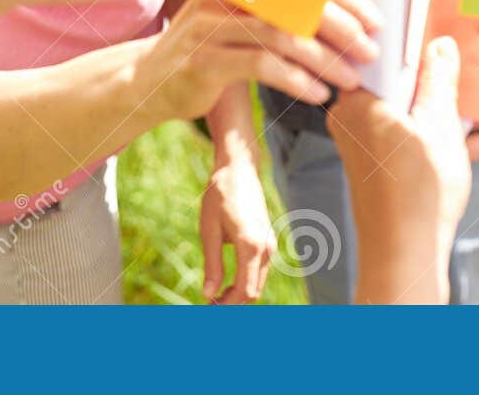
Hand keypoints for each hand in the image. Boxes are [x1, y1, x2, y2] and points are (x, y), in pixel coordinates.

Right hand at [136, 0, 370, 120]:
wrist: (148, 80)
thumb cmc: (208, 48)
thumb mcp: (239, 17)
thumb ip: (278, 6)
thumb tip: (344, 8)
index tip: (374, 23)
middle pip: (296, 2)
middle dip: (341, 29)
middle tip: (369, 52)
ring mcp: (209, 25)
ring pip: (283, 37)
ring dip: (325, 61)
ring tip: (351, 81)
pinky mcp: (204, 60)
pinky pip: (262, 66)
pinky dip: (298, 81)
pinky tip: (319, 96)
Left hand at [199, 160, 274, 303]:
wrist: (238, 169)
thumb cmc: (219, 196)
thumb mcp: (209, 230)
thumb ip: (212, 264)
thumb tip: (208, 294)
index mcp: (251, 245)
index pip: (244, 290)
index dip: (227, 306)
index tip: (208, 310)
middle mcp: (266, 247)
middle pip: (253, 291)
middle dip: (233, 304)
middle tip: (209, 309)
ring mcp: (269, 244)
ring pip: (257, 282)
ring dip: (238, 294)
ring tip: (214, 298)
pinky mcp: (267, 241)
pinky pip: (259, 271)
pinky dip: (245, 282)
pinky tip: (226, 283)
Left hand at [328, 37, 471, 236]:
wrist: (405, 257)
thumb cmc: (418, 193)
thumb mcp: (440, 126)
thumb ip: (439, 82)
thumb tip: (441, 46)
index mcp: (357, 102)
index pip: (380, 57)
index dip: (412, 47)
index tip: (437, 39)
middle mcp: (352, 120)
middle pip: (398, 87)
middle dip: (437, 87)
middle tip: (467, 78)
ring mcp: (363, 146)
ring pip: (409, 116)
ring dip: (448, 117)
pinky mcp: (377, 168)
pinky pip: (411, 142)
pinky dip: (441, 142)